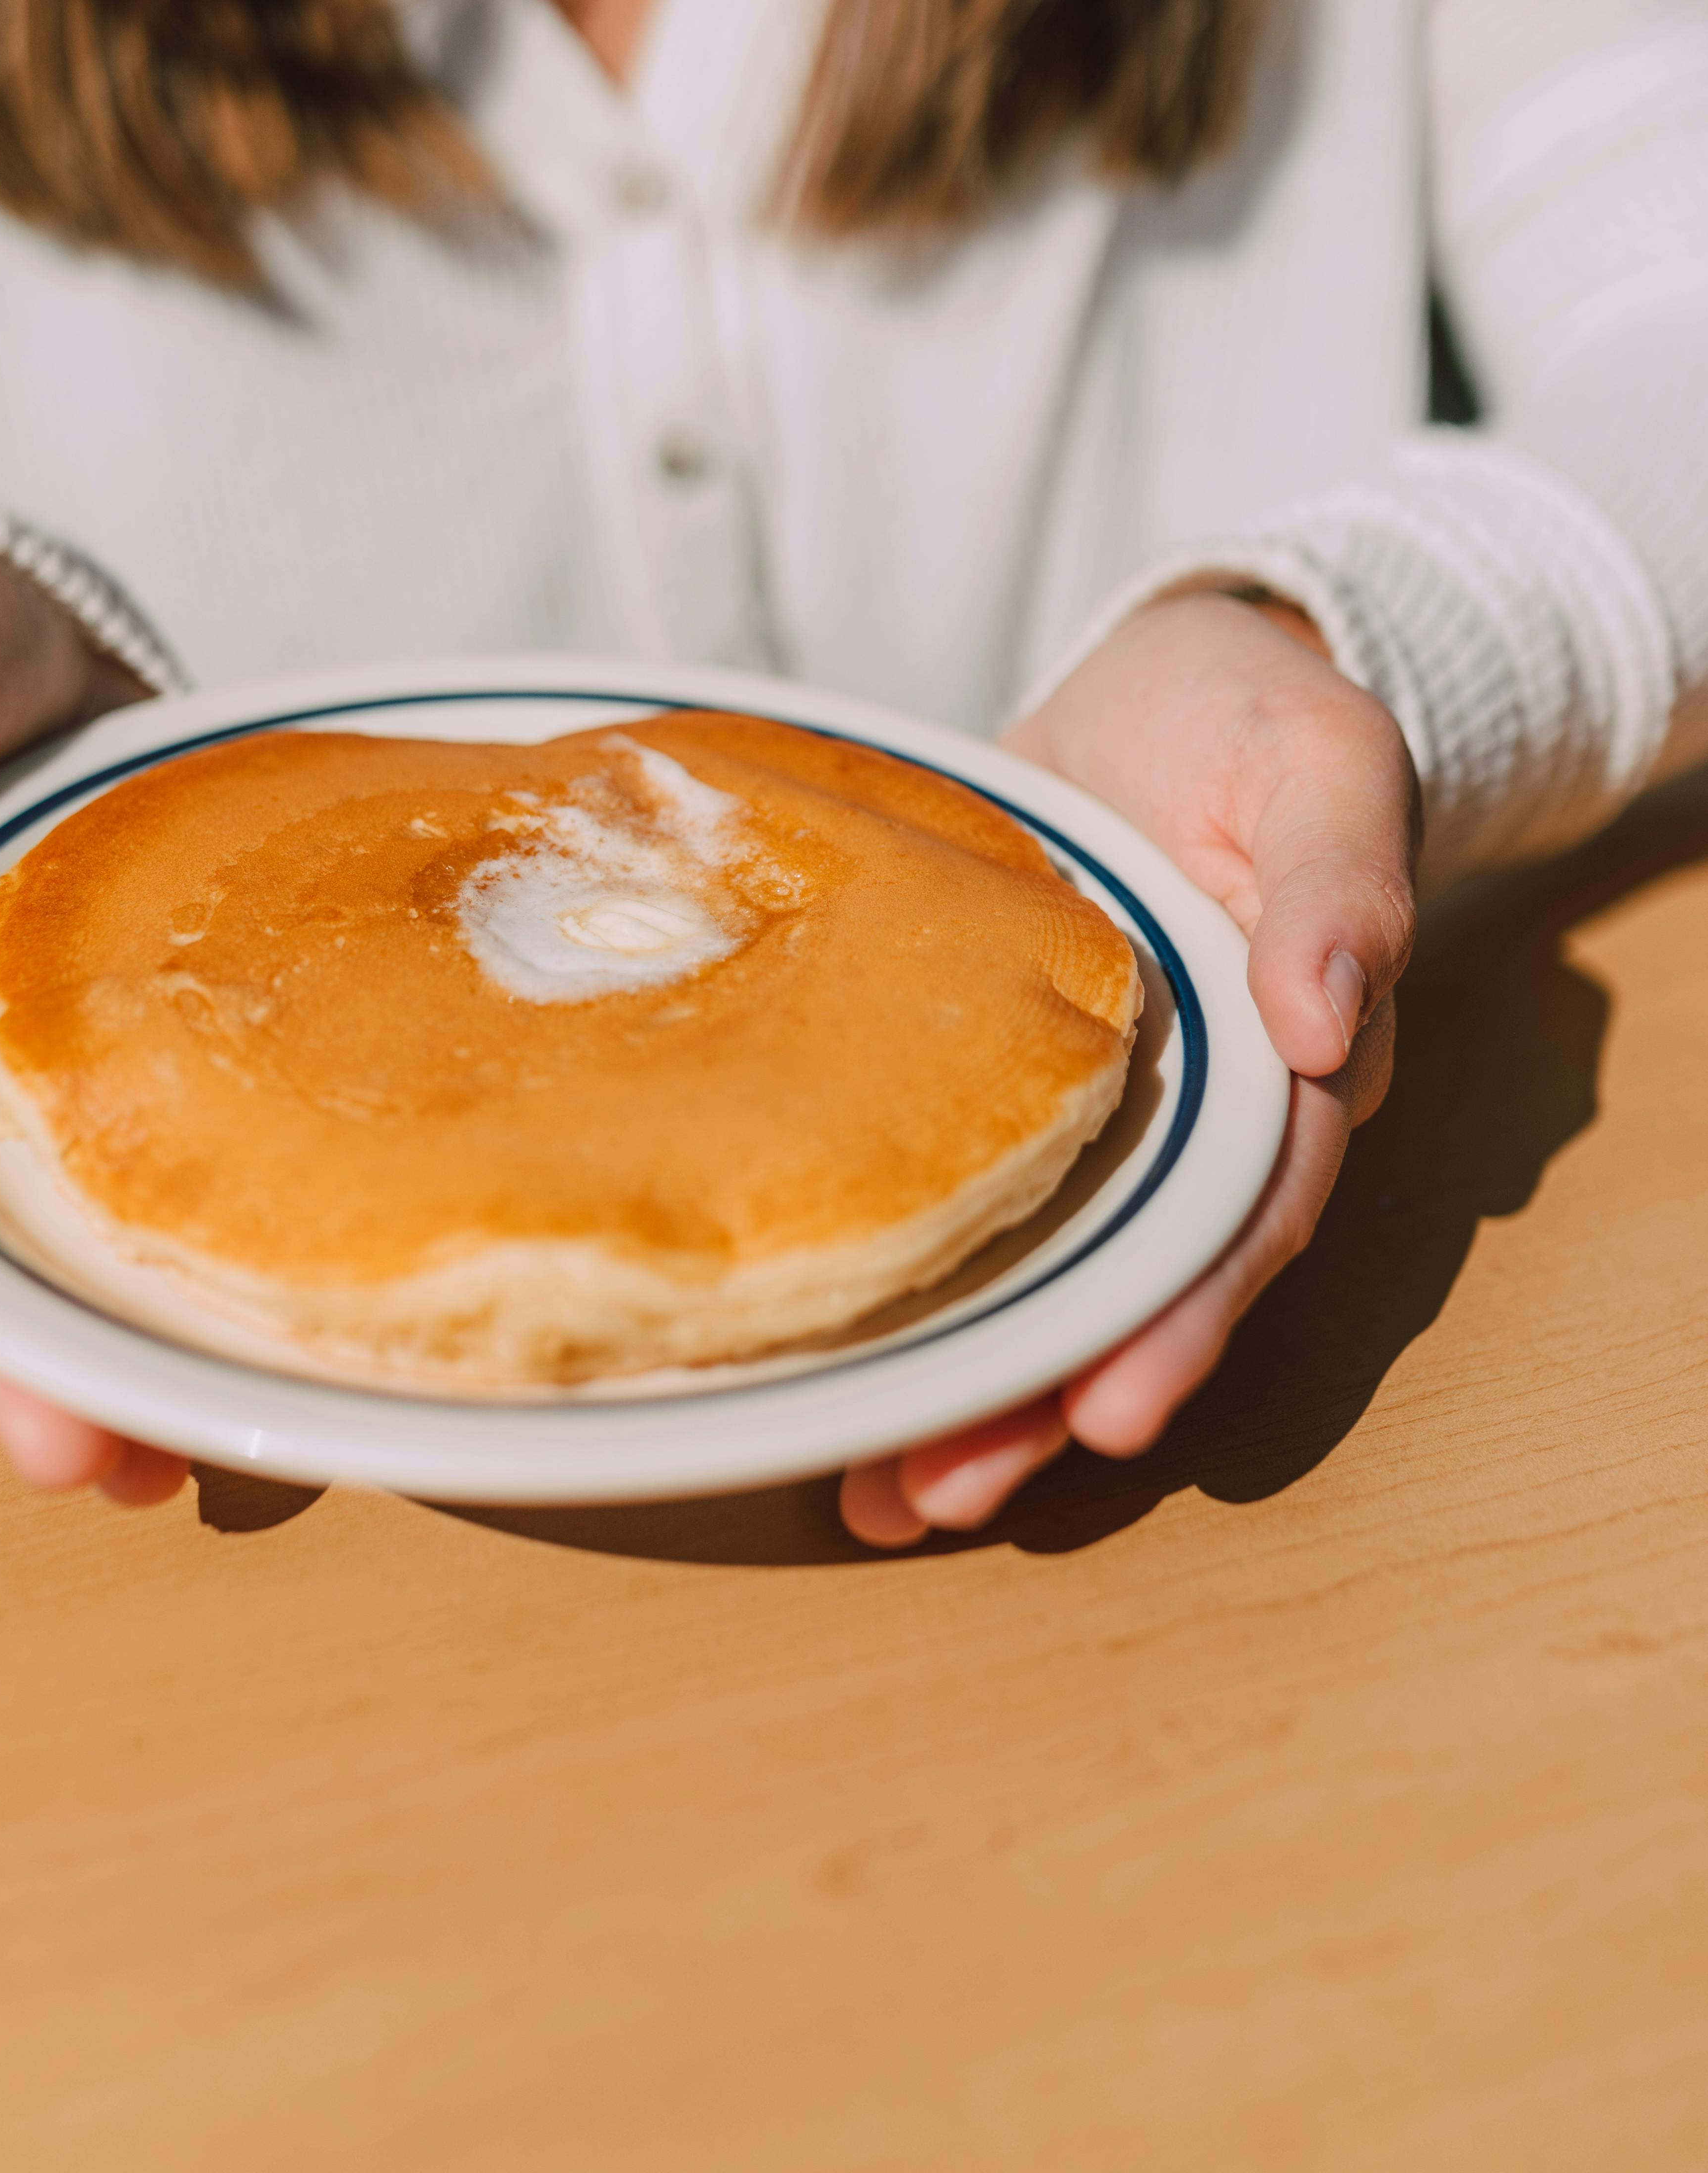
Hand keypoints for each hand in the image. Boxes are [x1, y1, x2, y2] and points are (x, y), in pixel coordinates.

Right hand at [0, 539, 190, 1506]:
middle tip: (79, 1454)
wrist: (25, 610)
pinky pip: (148, 1175)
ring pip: (44, 1246)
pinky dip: (181, 1264)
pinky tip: (243, 1349)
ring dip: (92, 1358)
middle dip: (2, 1364)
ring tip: (158, 1461)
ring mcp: (25, 1081)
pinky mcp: (134, 1056)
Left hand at [840, 591, 1418, 1547]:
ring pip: (1037, 1271)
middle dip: (1043, 1400)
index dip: (1181, 1321)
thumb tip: (1326, 1017)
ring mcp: (1093, 1111)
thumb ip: (1344, 884)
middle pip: (1127, 1287)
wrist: (1160, 678)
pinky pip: (960, 1193)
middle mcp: (1193, 1120)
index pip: (1242, 1221)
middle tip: (943, 1494)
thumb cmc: (1256, 716)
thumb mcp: (1326, 761)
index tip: (1111, 1413)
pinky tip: (828, 1367)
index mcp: (1288, 1069)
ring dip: (968, 1387)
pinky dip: (908, 1280)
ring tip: (876, 1492)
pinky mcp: (1000, 1079)